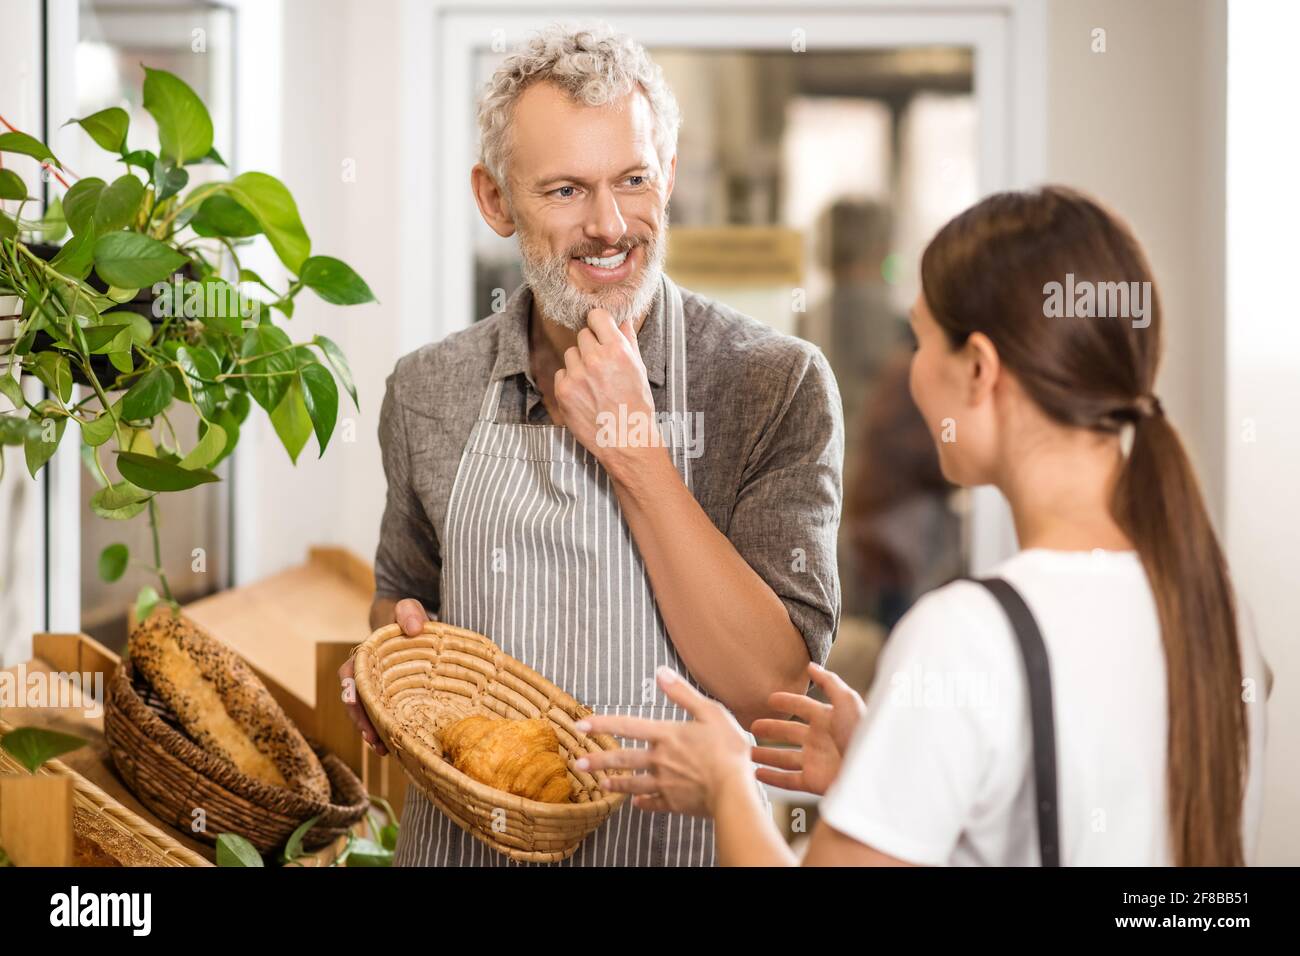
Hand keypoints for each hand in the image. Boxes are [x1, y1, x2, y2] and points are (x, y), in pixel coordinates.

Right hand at [338, 598, 429, 755]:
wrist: (415, 629)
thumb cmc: (408, 620)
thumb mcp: (408, 610)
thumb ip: (409, 612)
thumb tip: (414, 628)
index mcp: (366, 656)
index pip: (350, 674)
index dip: (350, 689)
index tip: (353, 702)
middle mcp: (367, 676)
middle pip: (356, 701)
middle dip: (360, 720)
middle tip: (371, 738)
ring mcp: (378, 690)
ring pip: (368, 714)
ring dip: (372, 732)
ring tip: (382, 749)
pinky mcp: (391, 700)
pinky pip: (383, 718)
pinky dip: (385, 733)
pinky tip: (392, 749)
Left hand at [552, 308, 661, 479]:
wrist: (626, 440)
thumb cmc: (636, 406)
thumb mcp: (639, 369)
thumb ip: (628, 340)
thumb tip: (622, 320)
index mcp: (616, 350)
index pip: (596, 316)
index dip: (599, 324)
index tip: (601, 331)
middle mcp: (594, 359)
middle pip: (582, 335)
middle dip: (591, 346)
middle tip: (601, 365)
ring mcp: (576, 375)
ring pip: (570, 354)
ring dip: (579, 363)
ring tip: (594, 383)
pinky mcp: (563, 391)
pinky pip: (561, 373)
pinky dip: (570, 381)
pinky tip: (584, 394)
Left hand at [575, 666, 753, 817]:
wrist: (734, 791)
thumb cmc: (728, 748)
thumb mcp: (710, 712)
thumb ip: (682, 693)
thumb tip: (660, 672)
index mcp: (666, 735)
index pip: (626, 726)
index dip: (602, 724)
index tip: (581, 725)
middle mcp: (659, 759)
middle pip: (622, 760)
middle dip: (598, 761)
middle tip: (578, 763)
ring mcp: (665, 783)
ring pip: (633, 784)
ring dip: (616, 784)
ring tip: (602, 784)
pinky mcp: (674, 803)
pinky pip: (653, 803)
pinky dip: (643, 803)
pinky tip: (637, 804)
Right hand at [749, 662, 865, 795]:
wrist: (871, 770)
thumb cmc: (860, 732)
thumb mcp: (847, 700)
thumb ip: (828, 682)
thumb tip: (810, 665)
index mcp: (828, 719)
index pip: (802, 707)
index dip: (787, 702)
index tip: (769, 699)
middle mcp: (820, 740)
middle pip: (789, 732)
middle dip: (772, 729)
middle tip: (752, 726)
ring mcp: (816, 761)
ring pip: (784, 757)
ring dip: (766, 754)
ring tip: (747, 752)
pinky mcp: (813, 781)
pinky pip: (787, 779)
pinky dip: (771, 777)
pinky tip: (756, 773)